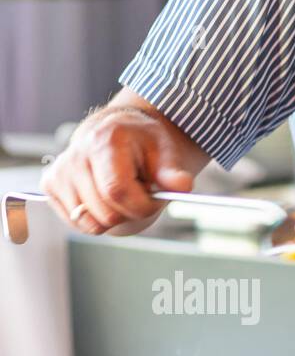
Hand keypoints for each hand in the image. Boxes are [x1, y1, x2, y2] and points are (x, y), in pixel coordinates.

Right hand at [40, 106, 194, 235]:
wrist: (116, 131)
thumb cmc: (144, 144)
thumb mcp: (166, 152)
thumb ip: (173, 173)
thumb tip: (182, 187)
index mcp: (104, 142)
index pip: (117, 192)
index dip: (141, 206)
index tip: (155, 200)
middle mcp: (75, 156)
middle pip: (105, 213)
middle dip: (131, 213)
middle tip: (140, 195)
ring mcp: (59, 172)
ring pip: (90, 223)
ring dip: (114, 218)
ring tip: (121, 194)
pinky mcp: (51, 185)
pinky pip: (78, 223)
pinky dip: (97, 220)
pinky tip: (105, 199)